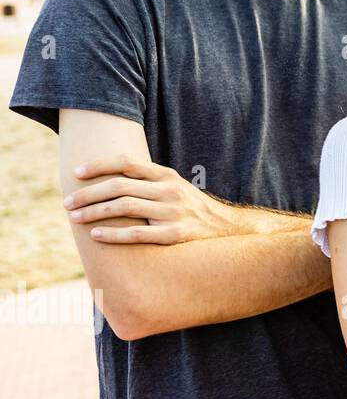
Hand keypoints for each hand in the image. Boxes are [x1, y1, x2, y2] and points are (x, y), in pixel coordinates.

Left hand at [64, 154, 239, 244]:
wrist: (227, 229)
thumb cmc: (190, 208)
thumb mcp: (174, 187)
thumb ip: (147, 181)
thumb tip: (107, 178)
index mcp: (167, 176)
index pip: (127, 162)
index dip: (99, 165)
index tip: (76, 173)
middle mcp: (170, 190)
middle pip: (119, 186)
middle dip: (88, 193)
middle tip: (68, 203)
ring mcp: (173, 212)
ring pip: (124, 207)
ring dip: (94, 212)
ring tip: (75, 219)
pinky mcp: (176, 235)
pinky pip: (138, 233)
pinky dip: (114, 234)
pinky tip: (96, 236)